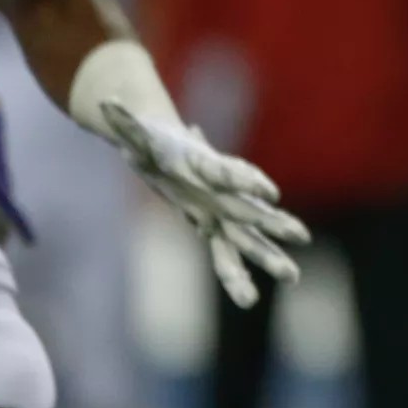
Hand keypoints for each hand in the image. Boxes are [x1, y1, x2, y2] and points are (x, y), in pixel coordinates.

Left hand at [96, 102, 308, 308]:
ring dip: (269, 257)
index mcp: (204, 167)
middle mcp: (219, 193)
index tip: (271, 196)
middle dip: (274, 226)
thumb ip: (125, 124)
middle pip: (250, 212)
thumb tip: (106, 106)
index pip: (229, 174)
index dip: (249, 183)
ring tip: (293, 278)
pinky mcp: (211, 227)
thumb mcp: (136, 135)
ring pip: (247, 238)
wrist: (165, 149)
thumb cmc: (151, 143)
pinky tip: (249, 300)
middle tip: (301, 237)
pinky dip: (236, 275)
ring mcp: (220, 213)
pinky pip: (225, 255)